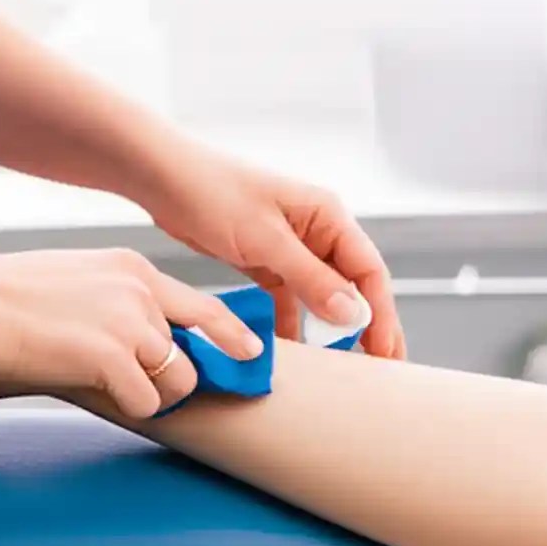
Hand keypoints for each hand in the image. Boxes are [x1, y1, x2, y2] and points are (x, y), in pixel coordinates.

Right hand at [0, 248, 260, 418]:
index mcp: (133, 268)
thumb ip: (119, 299)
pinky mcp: (114, 357)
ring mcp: (131, 323)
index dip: (230, 333)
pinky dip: (126, 406)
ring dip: (149, 393)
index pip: (201, 304)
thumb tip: (148, 337)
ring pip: (177, 380)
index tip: (252, 352)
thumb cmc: (8, 296)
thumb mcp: (77, 277)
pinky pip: (146, 402)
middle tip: (144, 384)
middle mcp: (141, 291)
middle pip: (192, 351)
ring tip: (105, 382)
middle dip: (174, 376)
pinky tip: (92, 388)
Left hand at [144, 147, 404, 357]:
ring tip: (344, 365)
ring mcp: (289, 246)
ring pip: (321, 293)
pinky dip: (292, 320)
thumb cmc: (213, 192)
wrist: (163, 179)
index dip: (380, 313)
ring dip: (330, 327)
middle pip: (352, 284)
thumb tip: (353, 313)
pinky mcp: (264, 259)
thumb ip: (310, 277)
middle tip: (381, 366)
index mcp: (327, 215)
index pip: (367, 270)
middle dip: (367, 324)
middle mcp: (315, 230)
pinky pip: (288, 296)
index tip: (383, 351)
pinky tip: (293, 347)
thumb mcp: (265, 239)